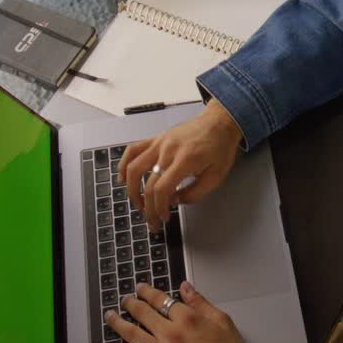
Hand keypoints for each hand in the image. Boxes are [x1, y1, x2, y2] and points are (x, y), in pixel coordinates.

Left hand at [100, 281, 260, 342]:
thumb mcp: (222, 321)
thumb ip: (201, 303)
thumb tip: (186, 288)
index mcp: (187, 318)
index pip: (161, 299)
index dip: (147, 292)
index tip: (141, 288)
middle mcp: (171, 333)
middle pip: (142, 312)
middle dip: (130, 303)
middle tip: (125, 299)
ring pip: (131, 333)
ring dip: (117, 322)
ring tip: (109, 316)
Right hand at [119, 98, 242, 230]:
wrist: (218, 122)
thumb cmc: (220, 148)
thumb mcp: (216, 176)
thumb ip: (194, 193)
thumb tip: (173, 202)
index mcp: (185, 160)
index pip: (161, 189)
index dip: (159, 208)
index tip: (163, 218)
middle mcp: (167, 151)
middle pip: (147, 183)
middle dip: (147, 207)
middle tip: (151, 221)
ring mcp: (159, 143)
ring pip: (133, 167)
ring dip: (131, 190)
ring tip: (138, 204)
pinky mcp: (155, 139)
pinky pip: (132, 150)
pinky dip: (123, 165)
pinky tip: (123, 178)